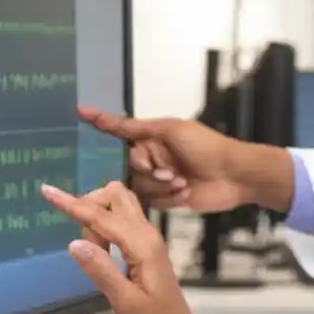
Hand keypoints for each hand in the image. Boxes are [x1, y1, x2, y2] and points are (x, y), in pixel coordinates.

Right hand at [41, 181, 202, 313]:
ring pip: (118, 206)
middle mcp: (147, 234)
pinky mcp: (145, 245)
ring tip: (98, 256)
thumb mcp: (124, 302)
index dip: (73, 204)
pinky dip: (105, 229)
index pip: (102, 216)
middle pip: (115, 196)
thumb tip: (75, 243)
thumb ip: (101, 271)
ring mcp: (148, 237)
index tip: (47, 191)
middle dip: (90, 208)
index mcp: (142, 245)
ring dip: (98, 220)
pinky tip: (104, 254)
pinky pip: (121, 222)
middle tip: (89, 248)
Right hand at [78, 105, 291, 212]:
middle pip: (128, 166)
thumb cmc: (207, 147)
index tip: (77, 111)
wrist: (235, 176)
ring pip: (139, 186)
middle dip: (147, 170)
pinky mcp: (168, 199)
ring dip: (161, 186)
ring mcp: (160, 179)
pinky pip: (153, 202)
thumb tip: (108, 117)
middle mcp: (153, 157)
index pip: (120, 132)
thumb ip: (139, 127)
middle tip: (168, 170)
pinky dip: (169, 197)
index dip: (100, 123)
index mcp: (153, 137)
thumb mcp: (173, 130)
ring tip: (182, 181)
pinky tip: (186, 193)